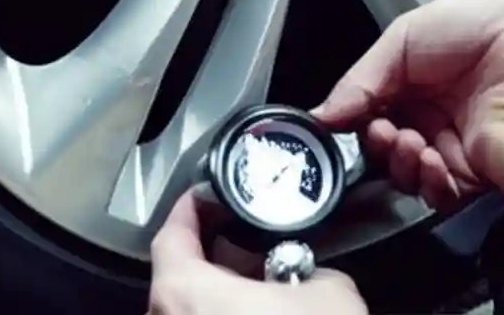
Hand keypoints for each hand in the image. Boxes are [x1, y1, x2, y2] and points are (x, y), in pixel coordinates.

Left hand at [147, 190, 367, 314]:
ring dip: (225, 304)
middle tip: (249, 248)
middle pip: (180, 281)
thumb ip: (311, 272)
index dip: (190, 210)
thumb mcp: (331, 292)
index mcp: (183, 292)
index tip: (206, 198)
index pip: (171, 235)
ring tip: (266, 294)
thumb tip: (310, 279)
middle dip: (217, 263)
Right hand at [312, 0, 503, 209]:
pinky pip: (447, 194)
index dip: (354, 132)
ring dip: (402, 168)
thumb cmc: (471, 21)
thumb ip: (358, 82)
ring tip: (409, 142)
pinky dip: (432, 184)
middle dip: (379, 150)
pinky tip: (431, 160)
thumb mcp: (400, 40)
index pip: (364, 126)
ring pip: (411, 180)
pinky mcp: (480, 168)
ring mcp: (452, 147)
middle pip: (383, 159)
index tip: (347, 125)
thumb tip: (320, 117)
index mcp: (400, 92)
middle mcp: (424, 123)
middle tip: (385, 132)